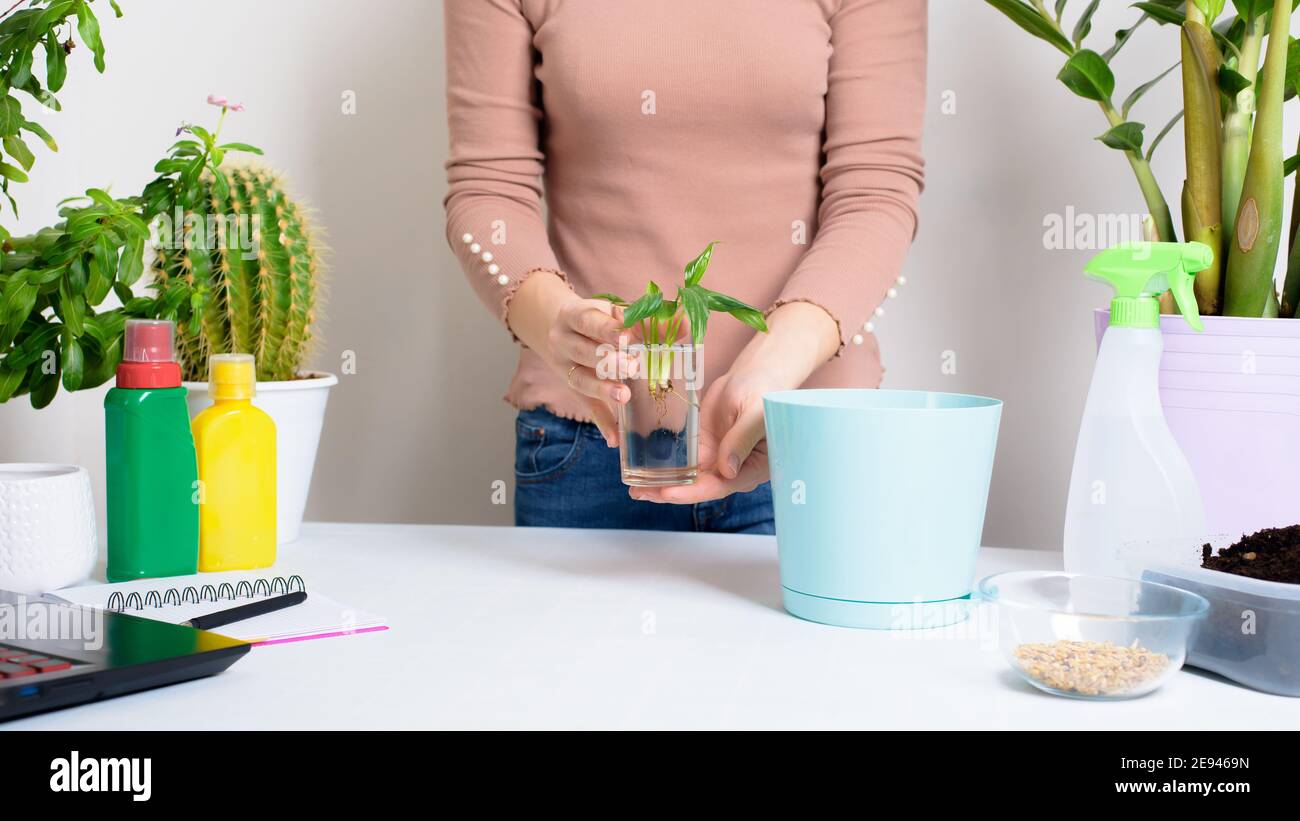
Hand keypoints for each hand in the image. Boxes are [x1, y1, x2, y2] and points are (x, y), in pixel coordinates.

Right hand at [546, 297, 639, 442]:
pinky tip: (615, 439)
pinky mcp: (574, 392)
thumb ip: (648, 320)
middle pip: (582, 352)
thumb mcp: (617, 313)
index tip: (626, 338)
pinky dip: (603, 423)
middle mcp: (563, 342)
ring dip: (603, 390)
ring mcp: (565, 369)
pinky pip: (588, 408)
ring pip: (582, 381)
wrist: (561, 331)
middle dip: (607, 361)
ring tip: (624, 397)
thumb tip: (684, 321)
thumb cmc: (600, 320)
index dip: (606, 330)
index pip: (587, 321)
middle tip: (632, 367)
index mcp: (573, 316)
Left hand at [630, 301, 839, 503]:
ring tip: (634, 488)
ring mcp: (715, 458)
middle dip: (669, 492)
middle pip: (698, 486)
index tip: (668, 492)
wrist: (754, 376)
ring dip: (661, 482)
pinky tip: (642, 467)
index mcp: (752, 468)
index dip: (693, 491)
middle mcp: (732, 469)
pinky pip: (681, 459)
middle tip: (640, 493)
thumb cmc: (764, 392)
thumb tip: (726, 469)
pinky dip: (663, 465)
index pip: (720, 485)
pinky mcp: (702, 446)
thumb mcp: (756, 414)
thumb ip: (742, 440)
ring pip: (686, 476)